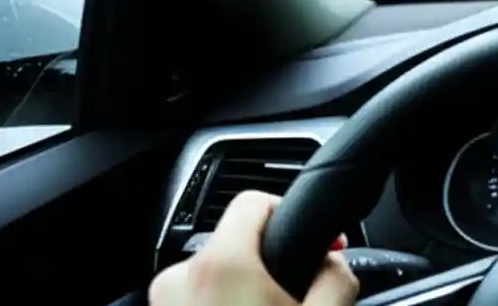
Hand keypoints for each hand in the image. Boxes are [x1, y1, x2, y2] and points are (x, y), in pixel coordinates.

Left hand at [149, 191, 358, 305]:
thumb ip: (335, 279)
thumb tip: (335, 264)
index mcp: (220, 267)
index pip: (253, 201)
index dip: (289, 214)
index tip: (313, 243)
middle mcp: (179, 279)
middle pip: (236, 242)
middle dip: (268, 263)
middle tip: (294, 297)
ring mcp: (161, 303)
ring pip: (216, 275)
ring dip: (244, 290)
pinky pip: (197, 300)